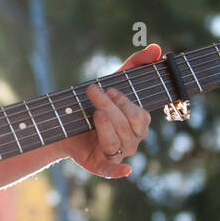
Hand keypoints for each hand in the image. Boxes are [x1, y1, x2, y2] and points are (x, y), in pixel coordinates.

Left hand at [65, 44, 159, 178]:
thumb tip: (157, 48)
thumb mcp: (114, 81)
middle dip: (110, 108)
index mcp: (138, 124)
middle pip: (128, 128)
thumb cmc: (95, 102)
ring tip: (93, 113)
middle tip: (93, 92)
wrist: (62, 124)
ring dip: (106, 126)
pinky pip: (114, 171)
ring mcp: (118, 155)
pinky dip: (120, 171)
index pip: (140, 116)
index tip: (109, 89)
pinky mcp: (102, 166)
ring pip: (119, 143)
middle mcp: (131, 141)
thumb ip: (136, 64)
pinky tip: (126, 170)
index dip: (125, 103)